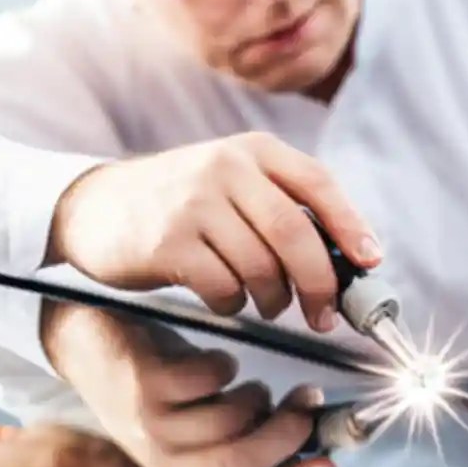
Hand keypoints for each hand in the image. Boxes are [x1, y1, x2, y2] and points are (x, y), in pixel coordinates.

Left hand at [41, 301, 337, 466]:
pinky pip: (209, 379)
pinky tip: (222, 361)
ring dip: (256, 396)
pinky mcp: (146, 387)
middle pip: (246, 458)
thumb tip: (311, 437)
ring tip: (254, 382)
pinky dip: (226, 366)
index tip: (331, 464)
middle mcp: (169, 462)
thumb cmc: (159, 385)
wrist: (86, 347)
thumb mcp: (201, 423)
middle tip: (309, 398)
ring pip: (230, 420)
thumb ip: (244, 436)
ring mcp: (154, 426)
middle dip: (289, 431)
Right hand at [46, 132, 381, 330]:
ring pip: (261, 266)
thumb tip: (350, 261)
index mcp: (254, 151)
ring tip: (270, 304)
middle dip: (320, 283)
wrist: (96, 207)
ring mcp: (194, 203)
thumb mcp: (234, 187)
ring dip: (276, 299)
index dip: (350, 225)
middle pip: (294, 234)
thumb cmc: (183, 207)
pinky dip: (234, 304)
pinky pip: (223, 287)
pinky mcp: (167, 241)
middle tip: (325, 315)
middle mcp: (225, 168)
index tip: (371, 262)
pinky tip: (226, 298)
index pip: (317, 184)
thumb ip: (285, 209)